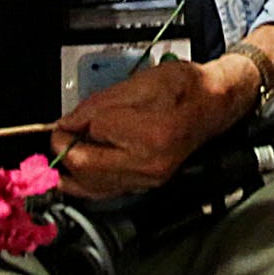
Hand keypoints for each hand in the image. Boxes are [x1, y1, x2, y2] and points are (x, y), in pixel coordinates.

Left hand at [54, 55, 245, 199]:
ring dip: (70, 169)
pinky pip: (107, 191)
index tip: (66, 120)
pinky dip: (86, 182)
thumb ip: (97, 105)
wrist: (213, 102)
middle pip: (85, 167)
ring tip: (63, 152)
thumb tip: (68, 124)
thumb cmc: (183, 87)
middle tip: (60, 135)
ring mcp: (149, 177)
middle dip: (64, 150)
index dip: (71, 125)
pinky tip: (75, 172)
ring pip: (92, 186)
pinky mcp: (147, 183)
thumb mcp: (138, 83)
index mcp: (149, 133)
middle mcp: (149, 163)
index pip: (90, 135)